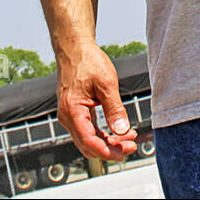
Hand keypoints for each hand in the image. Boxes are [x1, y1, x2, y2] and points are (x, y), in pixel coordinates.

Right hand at [55, 42, 139, 162]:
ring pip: (89, 140)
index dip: (107, 151)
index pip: (88, 141)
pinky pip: (88, 130)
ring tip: (129, 138)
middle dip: (110, 149)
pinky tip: (119, 131)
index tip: (124, 152)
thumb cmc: (87, 61)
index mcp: (72, 110)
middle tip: (132, 145)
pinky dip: (103, 134)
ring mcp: (70, 116)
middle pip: (88, 145)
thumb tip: (122, 130)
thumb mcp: (106, 82)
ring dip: (108, 142)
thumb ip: (114, 108)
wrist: (74, 48)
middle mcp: (68, 117)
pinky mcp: (75, 113)